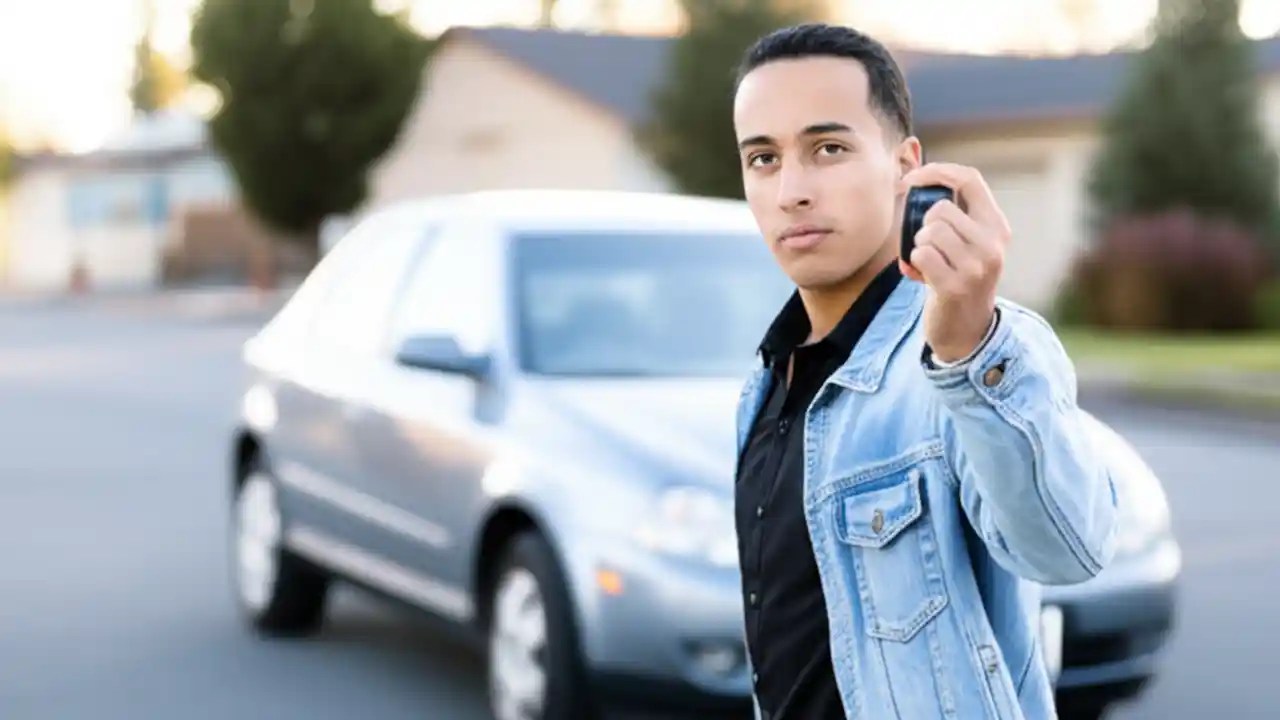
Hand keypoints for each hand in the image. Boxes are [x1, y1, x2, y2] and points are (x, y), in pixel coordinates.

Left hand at [897, 163, 1009, 362]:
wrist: (966, 330)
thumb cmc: (958, 278)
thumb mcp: (968, 244)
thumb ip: (954, 216)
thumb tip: (916, 178)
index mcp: (996, 227)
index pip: (970, 180)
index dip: (938, 171)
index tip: (912, 178)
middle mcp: (992, 244)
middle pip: (941, 208)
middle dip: (923, 224)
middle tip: (927, 246)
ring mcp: (976, 267)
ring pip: (929, 231)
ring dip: (919, 246)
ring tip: (929, 263)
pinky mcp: (956, 286)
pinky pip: (921, 254)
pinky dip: (914, 263)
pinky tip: (923, 276)